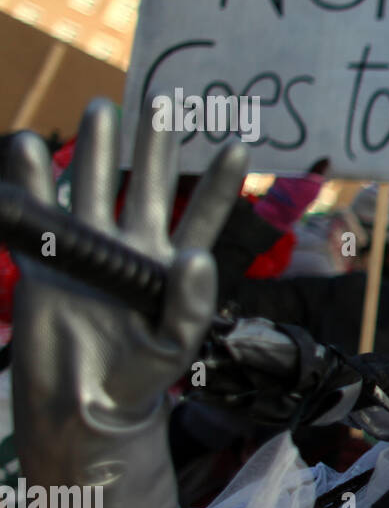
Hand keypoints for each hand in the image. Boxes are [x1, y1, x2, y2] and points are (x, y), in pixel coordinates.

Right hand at [6, 98, 246, 507]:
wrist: (81, 403)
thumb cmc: (139, 377)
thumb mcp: (176, 343)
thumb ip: (191, 302)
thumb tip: (197, 256)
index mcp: (173, 266)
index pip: (203, 216)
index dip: (219, 182)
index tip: (239, 145)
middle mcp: (135, 248)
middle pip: (148, 187)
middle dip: (153, 147)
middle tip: (160, 103)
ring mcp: (92, 250)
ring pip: (96, 188)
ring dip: (98, 151)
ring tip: (102, 108)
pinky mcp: (47, 259)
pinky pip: (39, 212)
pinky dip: (33, 179)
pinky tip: (29, 145)